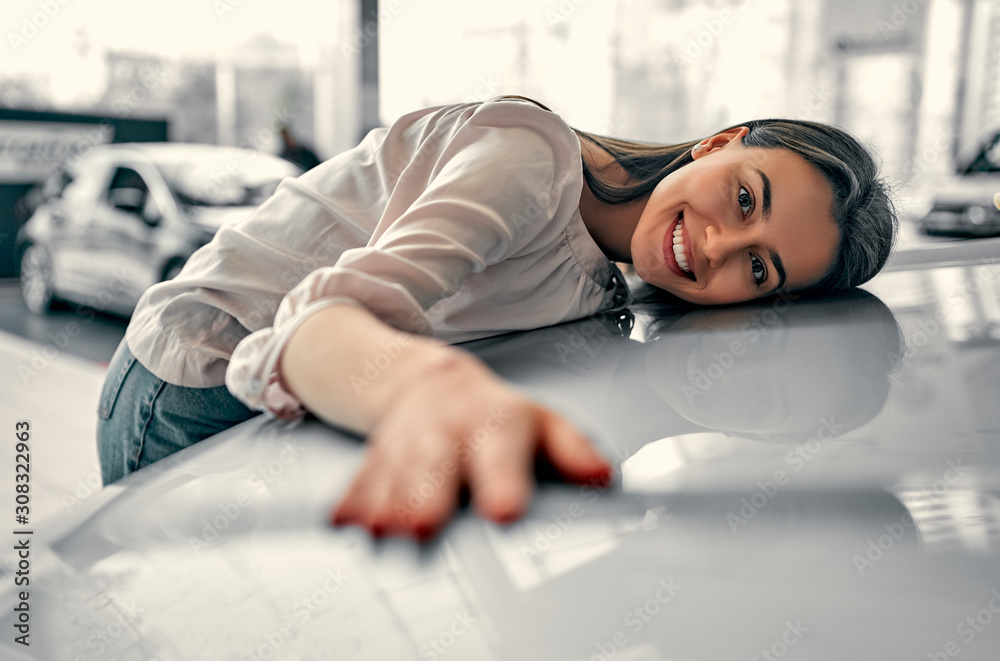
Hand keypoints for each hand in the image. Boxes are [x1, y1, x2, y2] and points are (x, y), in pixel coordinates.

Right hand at [330, 353, 612, 540]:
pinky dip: (351, 502)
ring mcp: (406, 445)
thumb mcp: (542, 424)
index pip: (500, 453)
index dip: (502, 482)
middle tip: (421, 526)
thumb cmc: (493, 415)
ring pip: (392, 474)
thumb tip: (601, 476)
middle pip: (434, 464)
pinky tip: (343, 524)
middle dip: (425, 496)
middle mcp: (445, 433)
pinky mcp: (376, 459)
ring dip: (385, 504)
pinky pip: (361, 479)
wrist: (432, 384)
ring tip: (381, 533)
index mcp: (492, 425)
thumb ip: (572, 451)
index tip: (503, 511)